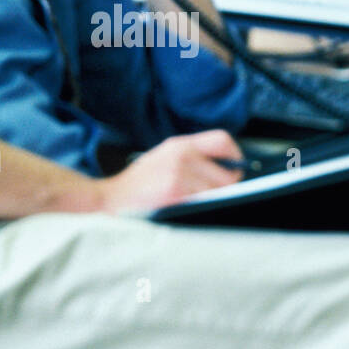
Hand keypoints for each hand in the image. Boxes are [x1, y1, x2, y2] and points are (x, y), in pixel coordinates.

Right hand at [96, 129, 243, 212]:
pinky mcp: (176, 194)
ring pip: (217, 191)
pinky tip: (187, 209)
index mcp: (180, 145)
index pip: (222, 140)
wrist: (112, 198)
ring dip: (213, 200)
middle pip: (227, 172)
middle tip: (221, 193)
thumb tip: (226, 166)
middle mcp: (182, 155)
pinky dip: (201, 209)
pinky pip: (204, 203)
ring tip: (197, 202)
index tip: (237, 167)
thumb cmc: (139, 183)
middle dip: (227, 186)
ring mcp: (180, 175)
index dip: (235, 155)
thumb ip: (192, 157)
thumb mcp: (163, 157)